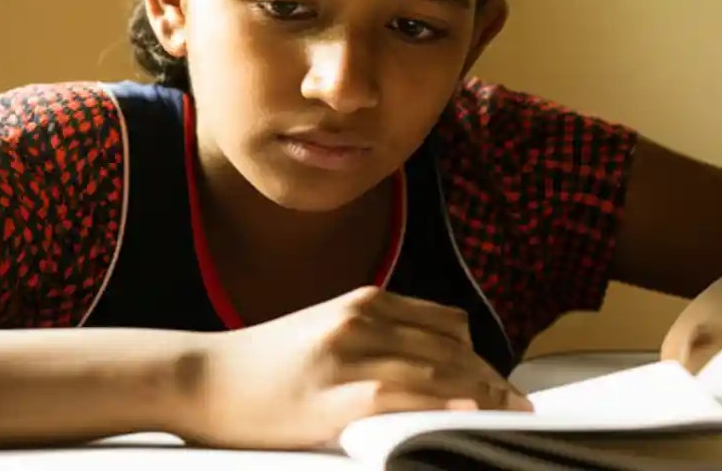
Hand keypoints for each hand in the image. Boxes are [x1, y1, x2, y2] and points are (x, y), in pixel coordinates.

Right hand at [184, 286, 531, 449]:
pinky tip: (468, 415)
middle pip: (451, 349)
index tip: (503, 384)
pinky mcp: (337, 395)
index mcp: (363, 302)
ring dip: (482, 397)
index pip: (447, 324)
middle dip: (492, 380)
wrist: (203, 378)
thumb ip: (375, 337)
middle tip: (518, 408)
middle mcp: (362, 319)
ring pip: (438, 373)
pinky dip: (443, 407)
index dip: (482, 356)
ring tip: (508, 418)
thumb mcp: (326, 333)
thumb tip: (431, 364)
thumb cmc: (263, 365)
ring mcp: (350, 354)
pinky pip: (405, 400)